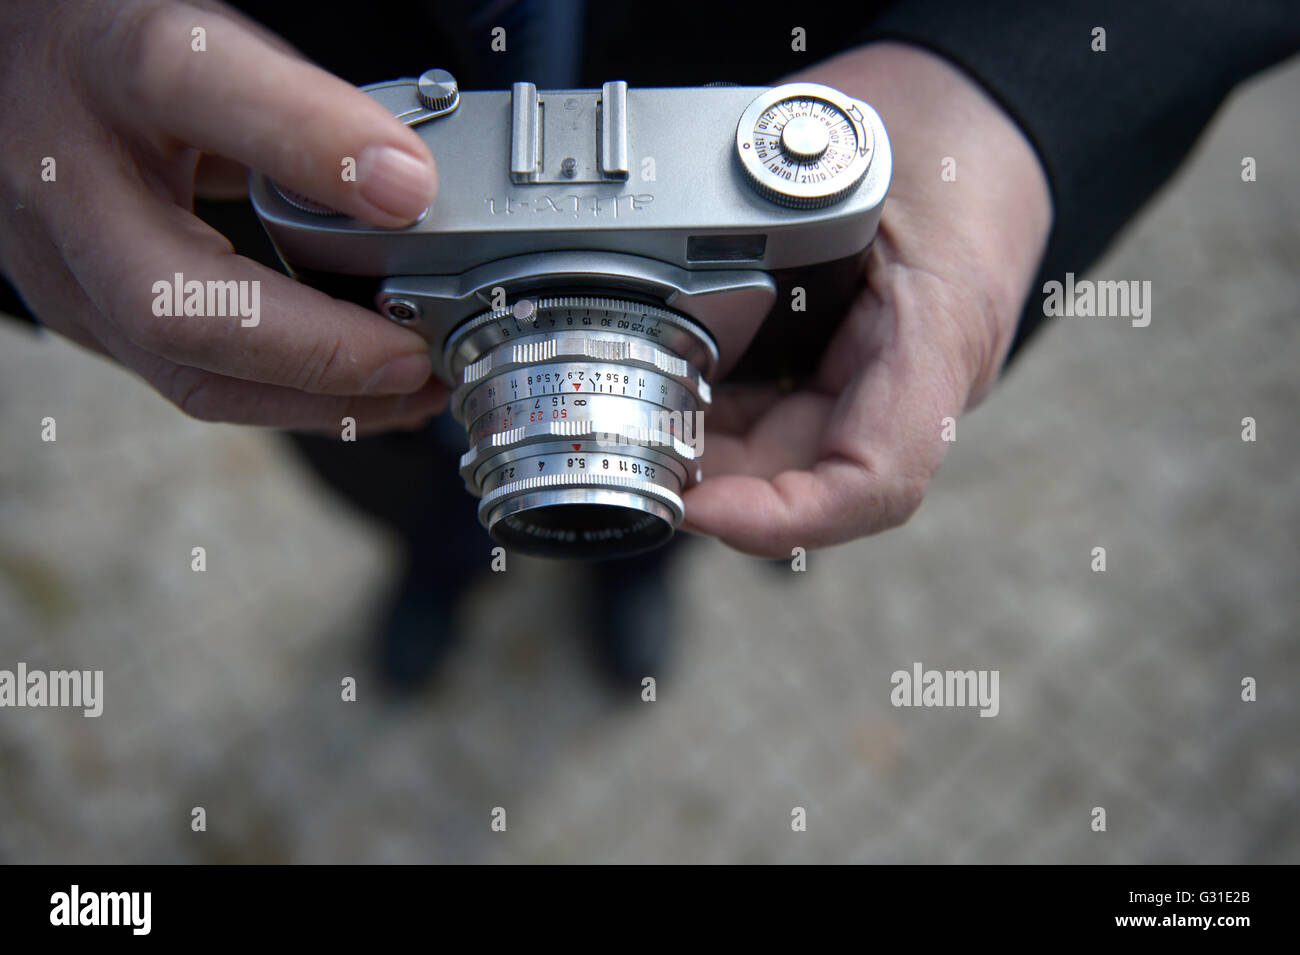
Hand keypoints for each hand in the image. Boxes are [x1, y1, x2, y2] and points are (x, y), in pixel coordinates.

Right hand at [0, 0, 447, 430]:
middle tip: (419, 357)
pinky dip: (292, 398)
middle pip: (180, 305)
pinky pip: (197, 384)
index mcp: (105, 68)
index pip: (189, 83)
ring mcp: (66, 271)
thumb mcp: (208, 37)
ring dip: (322, 400)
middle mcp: (67, 182)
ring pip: (192, 377)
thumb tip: (406, 185)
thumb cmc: (112, 52)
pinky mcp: (87, 321)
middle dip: (323, 353)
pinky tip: (361, 393)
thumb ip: (296, 103)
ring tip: (415, 390)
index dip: (308, 139)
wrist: (14, 81)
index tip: (406, 188)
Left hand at [682, 42, 1052, 555]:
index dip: (783, 517)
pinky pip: (783, 417)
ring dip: (712, 452)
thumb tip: (665, 260)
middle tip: (629, 446)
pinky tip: (669, 383)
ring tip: (636, 415)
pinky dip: (724, 415)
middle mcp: (918, 387)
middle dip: (715, 480)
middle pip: (808, 477)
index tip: (696, 506)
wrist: (989, 117)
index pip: (874, 483)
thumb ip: (767, 209)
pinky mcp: (855, 372)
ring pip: (787, 455)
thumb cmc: (943, 128)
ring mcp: (886, 386)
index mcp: (939, 339)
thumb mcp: (852, 147)